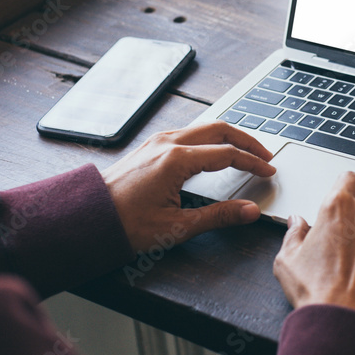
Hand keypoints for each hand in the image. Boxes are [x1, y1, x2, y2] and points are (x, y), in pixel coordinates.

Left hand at [102, 122, 275, 252]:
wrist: (86, 218)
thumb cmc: (124, 224)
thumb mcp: (176, 226)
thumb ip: (218, 217)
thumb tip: (249, 211)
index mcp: (177, 160)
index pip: (228, 155)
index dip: (253, 163)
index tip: (269, 172)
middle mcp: (168, 143)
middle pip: (220, 129)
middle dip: (247, 141)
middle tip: (265, 156)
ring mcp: (158, 141)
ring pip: (205, 127)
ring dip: (229, 137)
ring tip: (246, 152)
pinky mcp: (151, 146)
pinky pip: (190, 133)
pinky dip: (211, 139)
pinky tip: (216, 152)